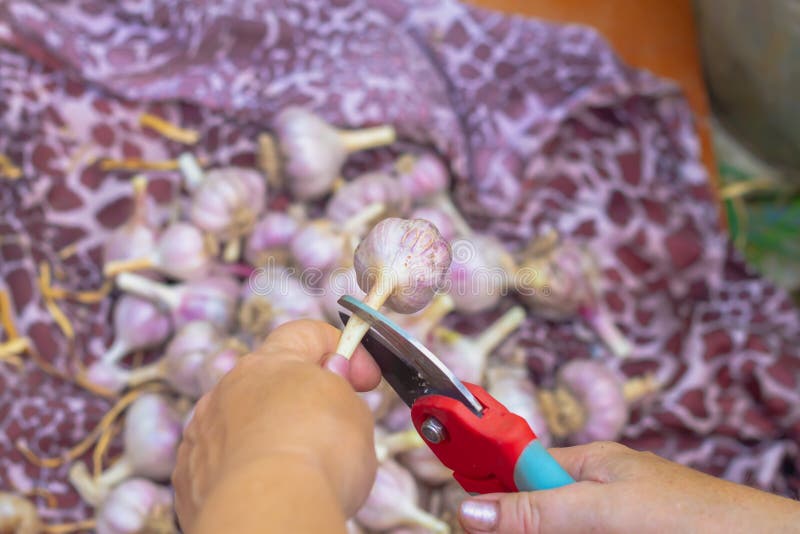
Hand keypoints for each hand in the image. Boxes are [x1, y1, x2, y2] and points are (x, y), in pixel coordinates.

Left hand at [173, 320, 381, 533]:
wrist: (268, 512)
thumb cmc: (317, 457)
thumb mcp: (354, 411)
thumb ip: (341, 388)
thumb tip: (332, 380)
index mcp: (272, 362)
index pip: (304, 334)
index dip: (337, 348)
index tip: (361, 375)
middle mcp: (229, 388)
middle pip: (267, 380)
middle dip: (300, 399)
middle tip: (331, 427)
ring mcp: (203, 431)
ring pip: (239, 422)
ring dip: (266, 435)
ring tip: (297, 468)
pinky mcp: (188, 475)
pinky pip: (218, 462)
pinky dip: (241, 471)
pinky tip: (266, 490)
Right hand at [458, 441, 799, 533]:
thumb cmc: (694, 515)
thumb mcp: (604, 510)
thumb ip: (538, 510)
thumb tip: (469, 508)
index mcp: (587, 464)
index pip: (517, 467)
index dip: (484, 483)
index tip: (455, 506)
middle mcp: (593, 492)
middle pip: (530, 513)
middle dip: (516, 527)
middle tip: (495, 531)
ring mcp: (606, 522)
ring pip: (550, 529)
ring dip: (534, 532)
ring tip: (595, 529)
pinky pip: (576, 532)